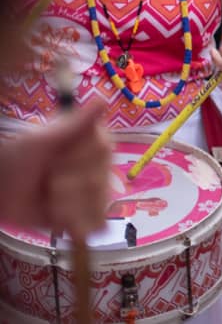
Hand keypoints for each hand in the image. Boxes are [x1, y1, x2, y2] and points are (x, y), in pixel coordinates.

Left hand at [0, 99, 111, 238]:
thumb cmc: (14, 160)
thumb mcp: (41, 142)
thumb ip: (76, 124)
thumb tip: (104, 99)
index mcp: (89, 143)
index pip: (103, 151)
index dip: (79, 160)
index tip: (57, 160)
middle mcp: (95, 165)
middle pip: (99, 182)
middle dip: (68, 187)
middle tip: (47, 180)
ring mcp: (91, 191)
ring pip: (96, 205)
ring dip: (67, 206)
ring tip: (48, 200)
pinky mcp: (83, 214)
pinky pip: (93, 222)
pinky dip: (77, 224)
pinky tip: (62, 221)